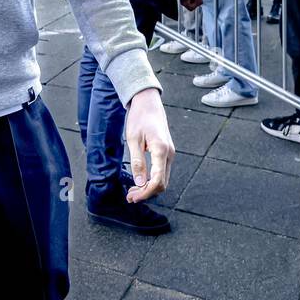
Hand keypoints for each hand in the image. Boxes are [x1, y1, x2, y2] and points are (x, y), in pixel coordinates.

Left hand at [123, 88, 174, 202]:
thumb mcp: (133, 139)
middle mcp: (169, 154)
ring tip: (132, 191)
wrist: (148, 102)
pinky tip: (140, 181)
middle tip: (129, 197)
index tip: (132, 197)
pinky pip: (161, 172)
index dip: (145, 193)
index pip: (157, 181)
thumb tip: (139, 183)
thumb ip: (137, 162)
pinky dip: (152, 180)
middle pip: (162, 183)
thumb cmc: (139, 117)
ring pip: (163, 179)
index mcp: (161, 150)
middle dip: (146, 193)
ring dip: (149, 188)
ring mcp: (170, 153)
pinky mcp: (167, 152)